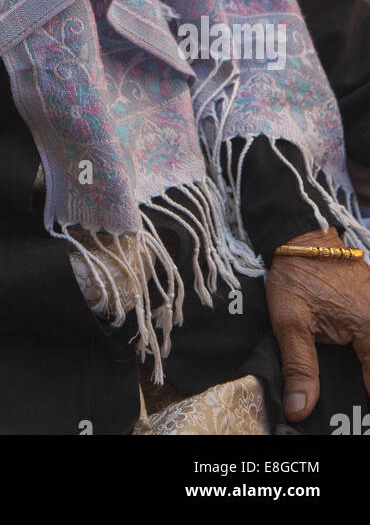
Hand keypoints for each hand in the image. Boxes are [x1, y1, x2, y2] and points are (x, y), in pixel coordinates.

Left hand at [266, 227, 369, 422]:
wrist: (297, 233)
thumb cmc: (294, 274)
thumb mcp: (290, 322)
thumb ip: (300, 367)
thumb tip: (300, 409)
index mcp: (368, 325)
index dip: (368, 400)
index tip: (359, 418)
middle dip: (367, 380)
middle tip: (356, 402)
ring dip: (366, 363)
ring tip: (355, 378)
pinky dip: (366, 348)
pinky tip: (356, 358)